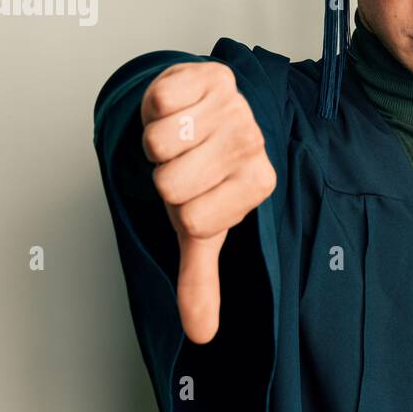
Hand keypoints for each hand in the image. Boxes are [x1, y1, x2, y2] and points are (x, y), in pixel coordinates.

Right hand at [139, 61, 276, 343]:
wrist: (203, 109)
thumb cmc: (203, 170)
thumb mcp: (201, 225)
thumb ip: (200, 279)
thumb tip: (201, 335)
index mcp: (257, 184)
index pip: (193, 219)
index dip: (178, 207)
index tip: (193, 193)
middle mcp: (253, 144)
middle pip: (171, 183)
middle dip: (164, 174)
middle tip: (183, 163)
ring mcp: (236, 108)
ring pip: (160, 142)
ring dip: (157, 139)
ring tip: (180, 135)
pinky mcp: (212, 76)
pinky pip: (160, 101)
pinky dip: (155, 105)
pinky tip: (177, 106)